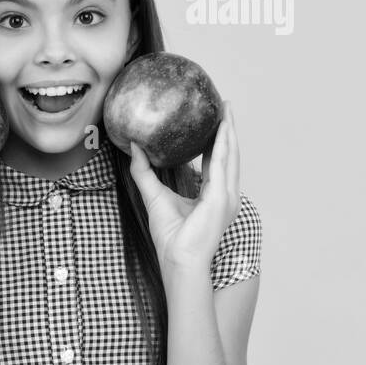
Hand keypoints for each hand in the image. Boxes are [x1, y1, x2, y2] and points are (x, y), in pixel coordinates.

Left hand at [128, 100, 240, 272]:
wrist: (180, 259)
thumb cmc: (171, 236)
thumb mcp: (154, 195)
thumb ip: (144, 171)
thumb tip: (134, 147)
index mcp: (213, 194)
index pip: (216, 160)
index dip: (216, 140)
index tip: (213, 120)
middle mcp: (225, 193)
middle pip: (229, 154)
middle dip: (228, 129)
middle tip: (224, 105)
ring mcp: (227, 195)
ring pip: (231, 155)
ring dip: (229, 131)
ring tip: (226, 110)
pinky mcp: (222, 197)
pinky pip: (224, 164)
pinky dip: (224, 145)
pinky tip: (222, 128)